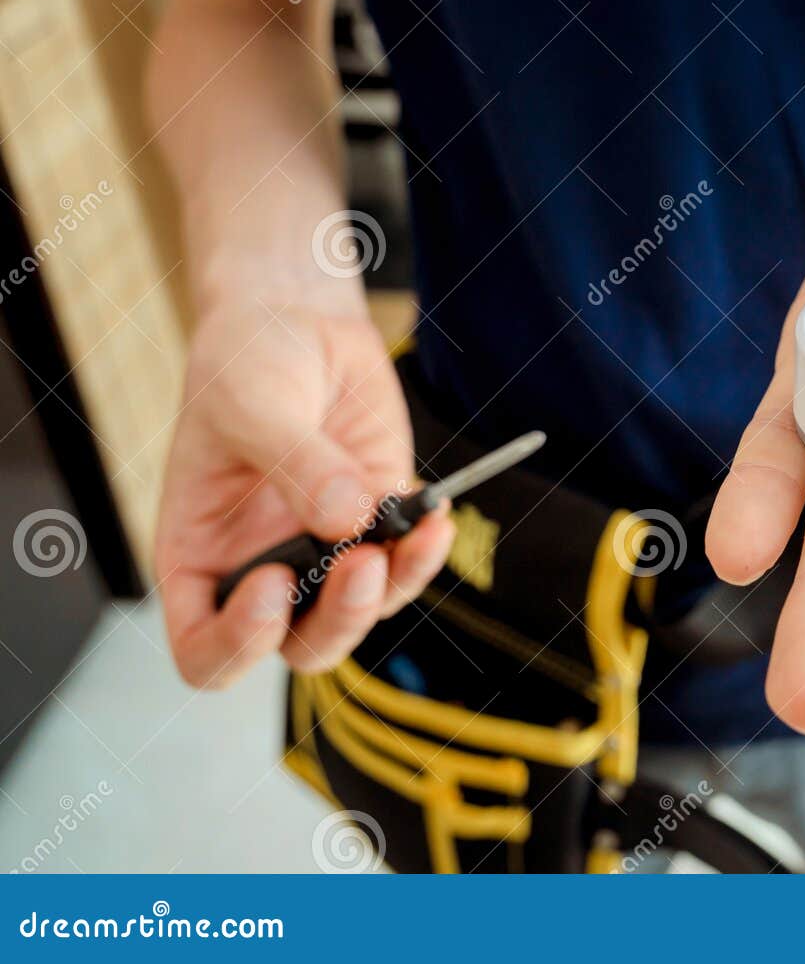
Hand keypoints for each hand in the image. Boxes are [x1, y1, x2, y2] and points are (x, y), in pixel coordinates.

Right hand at [154, 303, 453, 687]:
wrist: (298, 321)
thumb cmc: (244, 364)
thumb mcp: (250, 406)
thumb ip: (296, 465)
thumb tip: (349, 522)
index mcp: (201, 559)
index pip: (206, 651)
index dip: (238, 644)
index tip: (272, 587)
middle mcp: (263, 568)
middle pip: (300, 645)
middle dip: (337, 619)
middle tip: (360, 562)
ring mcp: (325, 553)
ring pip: (362, 614)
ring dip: (391, 587)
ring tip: (411, 532)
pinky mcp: (378, 523)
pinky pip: (405, 564)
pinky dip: (425, 550)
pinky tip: (435, 515)